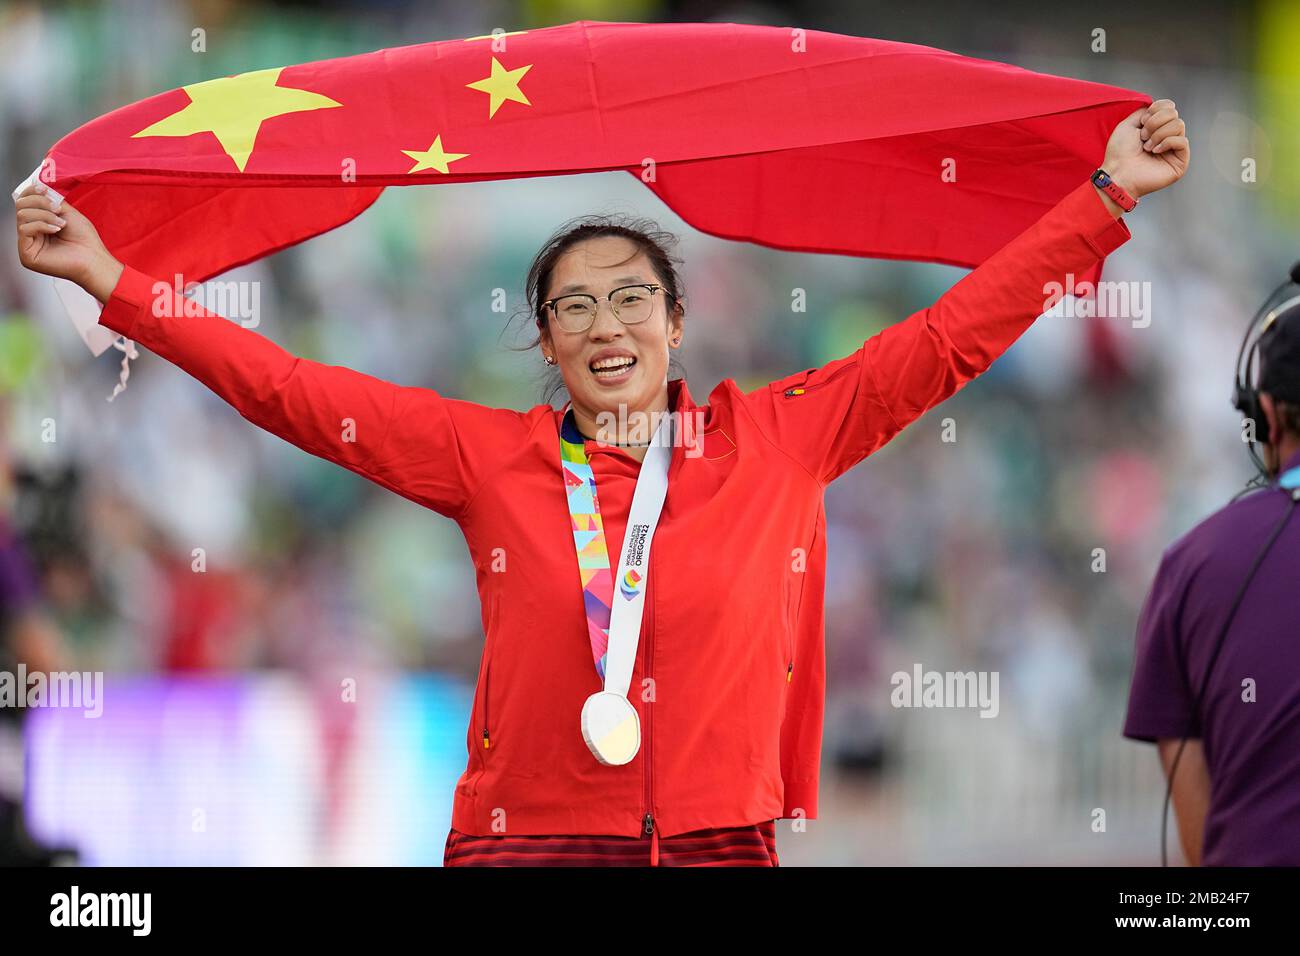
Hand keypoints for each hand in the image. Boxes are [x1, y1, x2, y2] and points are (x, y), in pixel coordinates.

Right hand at [15, 181, 122, 300]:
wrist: (94, 259)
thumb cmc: (85, 240)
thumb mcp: (67, 212)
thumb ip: (50, 200)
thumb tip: (37, 185)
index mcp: (38, 224)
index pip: (24, 202)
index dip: (31, 192)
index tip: (44, 189)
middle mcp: (30, 234)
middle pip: (20, 206)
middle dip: (40, 202)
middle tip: (58, 209)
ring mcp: (27, 245)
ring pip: (21, 215)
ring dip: (44, 215)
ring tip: (61, 224)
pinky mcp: (26, 255)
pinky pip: (24, 229)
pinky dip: (41, 225)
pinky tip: (55, 230)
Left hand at [1101, 98, 1189, 198]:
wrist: (1118, 173)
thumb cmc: (1119, 152)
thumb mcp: (1129, 124)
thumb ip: (1145, 111)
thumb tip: (1161, 106)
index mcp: (1156, 127)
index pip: (1169, 106)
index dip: (1156, 109)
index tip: (1142, 122)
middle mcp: (1167, 136)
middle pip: (1174, 113)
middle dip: (1155, 122)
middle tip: (1142, 137)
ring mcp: (1174, 149)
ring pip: (1179, 125)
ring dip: (1159, 134)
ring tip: (1147, 147)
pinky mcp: (1180, 162)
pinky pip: (1182, 141)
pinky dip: (1167, 142)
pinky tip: (1155, 151)